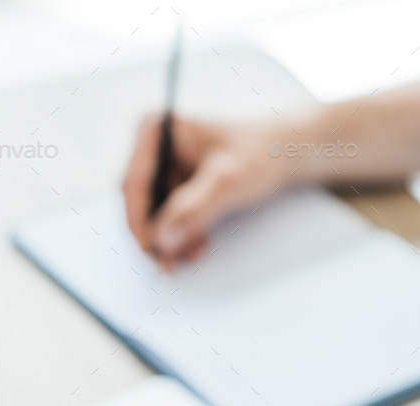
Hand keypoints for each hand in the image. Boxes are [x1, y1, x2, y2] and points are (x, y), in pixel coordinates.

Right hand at [122, 115, 309, 269]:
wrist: (286, 151)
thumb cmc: (261, 151)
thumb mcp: (226, 181)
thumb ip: (192, 211)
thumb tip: (162, 241)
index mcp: (157, 128)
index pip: (133, 184)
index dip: (138, 222)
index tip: (150, 250)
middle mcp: (153, 144)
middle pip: (140, 201)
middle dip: (158, 234)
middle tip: (170, 263)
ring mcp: (163, 164)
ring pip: (155, 214)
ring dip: (172, 239)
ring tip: (194, 254)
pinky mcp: (175, 181)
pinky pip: (170, 216)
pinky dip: (183, 234)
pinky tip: (199, 245)